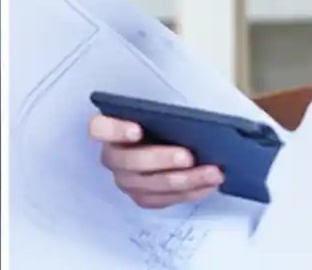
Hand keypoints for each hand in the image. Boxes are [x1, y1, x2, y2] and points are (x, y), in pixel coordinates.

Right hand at [88, 115, 224, 208]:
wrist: (167, 142)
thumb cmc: (160, 121)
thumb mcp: (159, 111)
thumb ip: (164, 113)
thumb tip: (190, 118)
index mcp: (109, 129)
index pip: (98, 129)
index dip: (115, 131)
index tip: (137, 129)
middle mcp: (113, 158)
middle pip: (129, 162)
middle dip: (161, 160)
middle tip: (188, 156)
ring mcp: (126, 181)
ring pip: (150, 186)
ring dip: (184, 181)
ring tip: (212, 173)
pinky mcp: (142, 197)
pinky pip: (164, 200)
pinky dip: (189, 193)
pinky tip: (209, 185)